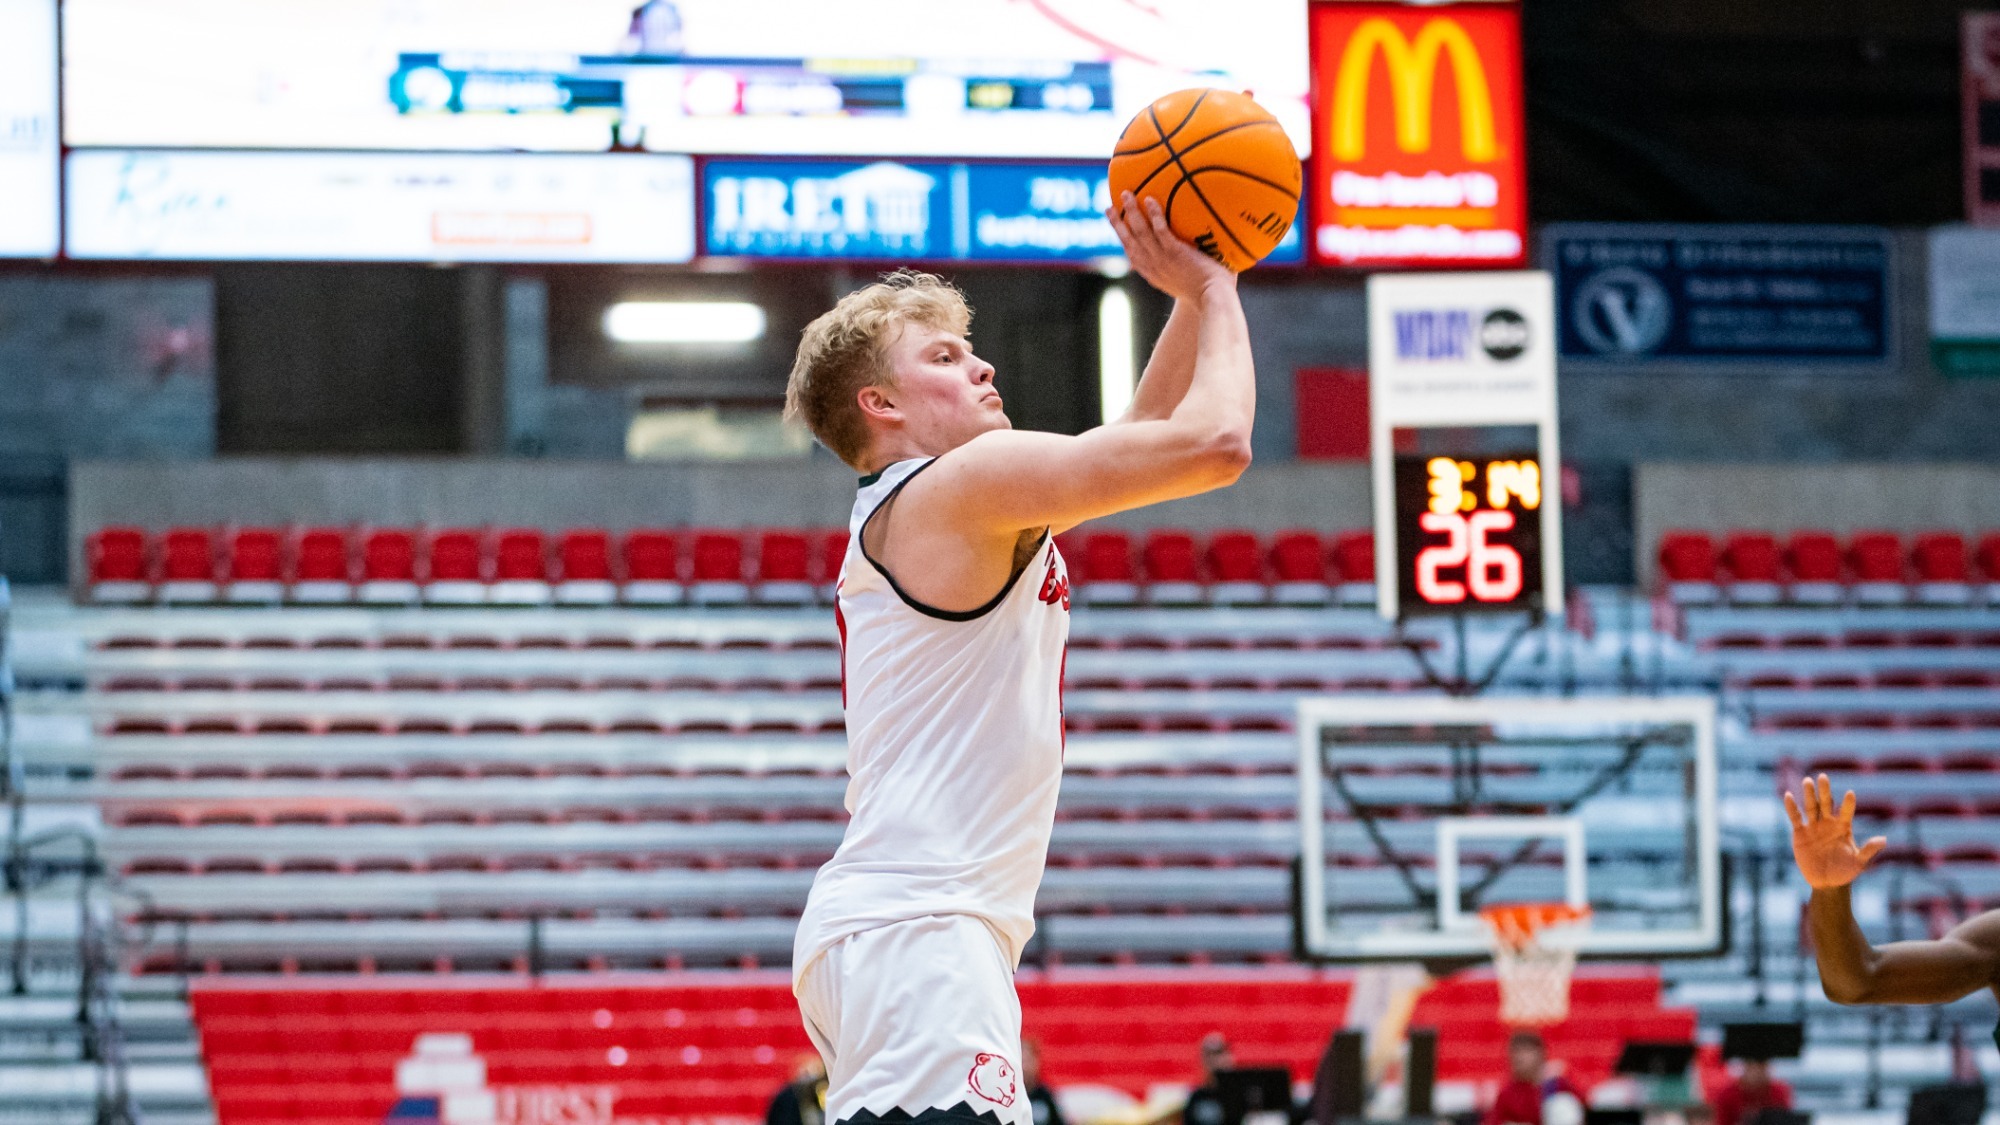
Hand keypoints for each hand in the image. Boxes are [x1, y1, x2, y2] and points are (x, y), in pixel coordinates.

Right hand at [1106, 192, 1233, 301]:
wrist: (1214, 301)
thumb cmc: (1207, 292)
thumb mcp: (1187, 283)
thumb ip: (1183, 268)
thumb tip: (1193, 251)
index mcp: (1153, 274)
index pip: (1132, 253)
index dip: (1121, 238)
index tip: (1115, 225)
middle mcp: (1152, 266)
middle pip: (1129, 241)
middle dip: (1117, 223)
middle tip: (1109, 207)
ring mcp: (1162, 259)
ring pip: (1140, 232)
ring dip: (1131, 211)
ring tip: (1126, 194)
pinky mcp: (1175, 253)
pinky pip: (1161, 230)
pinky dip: (1154, 215)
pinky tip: (1150, 199)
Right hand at [1784, 773, 1886, 889]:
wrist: (1827, 883)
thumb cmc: (1846, 871)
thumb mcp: (1859, 862)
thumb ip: (1869, 850)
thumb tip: (1884, 840)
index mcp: (1843, 827)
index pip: (1846, 812)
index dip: (1848, 804)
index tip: (1850, 794)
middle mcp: (1828, 823)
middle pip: (1826, 803)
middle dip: (1824, 791)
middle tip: (1823, 776)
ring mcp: (1814, 827)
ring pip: (1811, 807)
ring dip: (1809, 794)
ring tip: (1807, 780)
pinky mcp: (1800, 833)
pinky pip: (1795, 817)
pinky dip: (1791, 807)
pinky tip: (1789, 796)